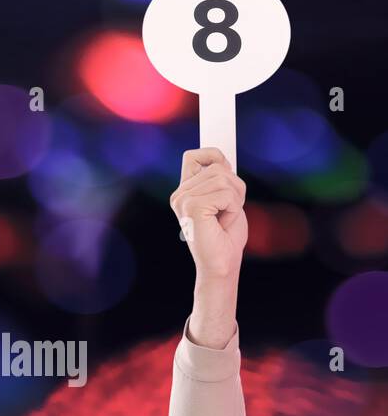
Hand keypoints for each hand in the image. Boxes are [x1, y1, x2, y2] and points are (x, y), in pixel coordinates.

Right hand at [170, 148, 246, 281]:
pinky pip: (226, 192)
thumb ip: (221, 180)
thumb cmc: (225, 238)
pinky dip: (234, 206)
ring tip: (227, 216)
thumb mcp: (227, 202)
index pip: (194, 157)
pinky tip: (223, 220)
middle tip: (230, 209)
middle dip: (235, 185)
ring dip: (235, 197)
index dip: (211, 153)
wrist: (221, 266)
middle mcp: (179, 194)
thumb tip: (222, 160)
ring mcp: (183, 200)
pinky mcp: (191, 207)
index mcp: (185, 191)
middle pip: (217, 166)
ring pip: (223, 178)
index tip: (222, 149)